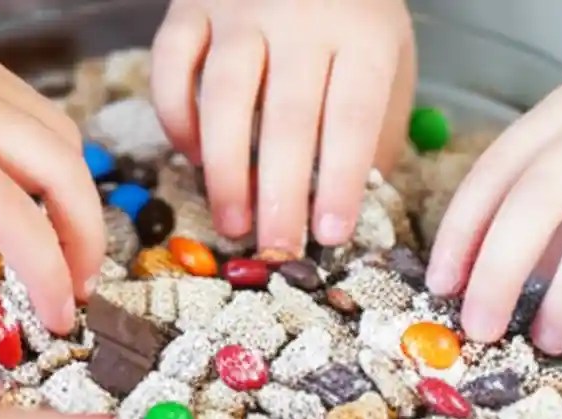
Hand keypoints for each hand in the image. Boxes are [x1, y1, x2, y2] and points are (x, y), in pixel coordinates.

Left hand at [0, 1, 104, 334]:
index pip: (17, 220)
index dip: (50, 277)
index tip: (58, 319)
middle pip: (66, 170)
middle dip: (86, 237)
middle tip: (76, 285)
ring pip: (63, 136)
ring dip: (74, 196)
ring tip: (57, 244)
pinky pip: (37, 112)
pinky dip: (50, 159)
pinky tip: (29, 193)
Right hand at [151, 0, 415, 251]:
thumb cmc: (353, 12)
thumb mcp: (390, 57)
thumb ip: (378, 126)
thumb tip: (356, 201)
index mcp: (360, 33)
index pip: (350, 116)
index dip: (340, 180)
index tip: (332, 236)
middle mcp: (299, 16)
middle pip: (286, 118)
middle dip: (281, 194)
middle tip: (277, 251)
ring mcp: (238, 8)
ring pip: (223, 98)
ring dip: (226, 170)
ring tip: (233, 223)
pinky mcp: (189, 5)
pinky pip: (171, 68)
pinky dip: (176, 119)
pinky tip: (192, 159)